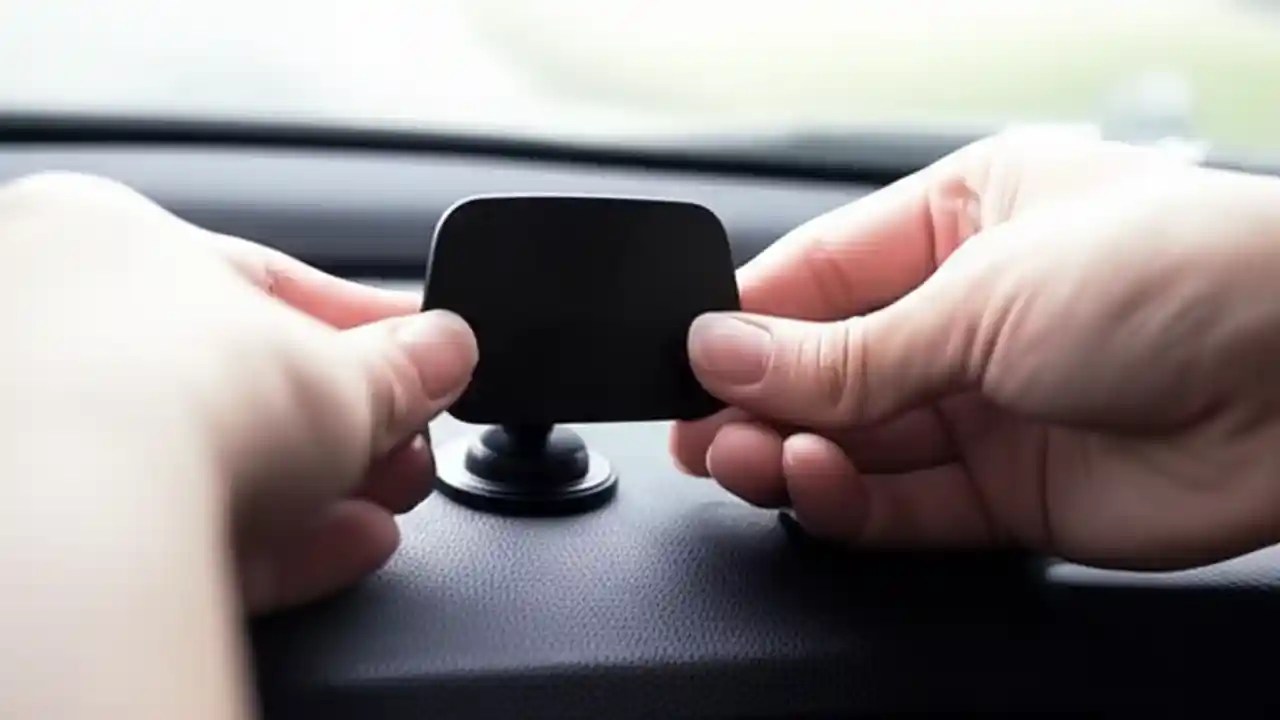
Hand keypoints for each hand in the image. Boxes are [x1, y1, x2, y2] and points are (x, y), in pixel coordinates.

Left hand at [0, 172, 474, 613]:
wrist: (64, 517)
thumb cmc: (168, 392)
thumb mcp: (340, 371)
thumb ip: (402, 364)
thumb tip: (445, 352)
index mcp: (100, 236)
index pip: (261, 283)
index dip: (363, 328)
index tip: (426, 359)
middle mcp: (44, 322)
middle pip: (235, 382)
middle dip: (345, 424)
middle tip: (407, 446)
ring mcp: (34, 434)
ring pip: (203, 463)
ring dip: (317, 491)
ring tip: (386, 508)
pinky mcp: (44, 531)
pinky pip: (172, 530)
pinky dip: (266, 542)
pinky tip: (340, 550)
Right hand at [672, 130, 1279, 569]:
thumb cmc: (1185, 277)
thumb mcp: (981, 295)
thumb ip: (845, 350)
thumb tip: (723, 353)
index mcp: (964, 220)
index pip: (820, 274)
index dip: (747, 321)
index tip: (685, 358)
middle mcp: (972, 313)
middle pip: (829, 367)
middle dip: (759, 400)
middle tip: (700, 431)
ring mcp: (991, 405)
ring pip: (857, 441)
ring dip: (794, 453)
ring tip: (748, 460)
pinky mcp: (1012, 491)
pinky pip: (904, 503)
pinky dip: (849, 503)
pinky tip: (813, 486)